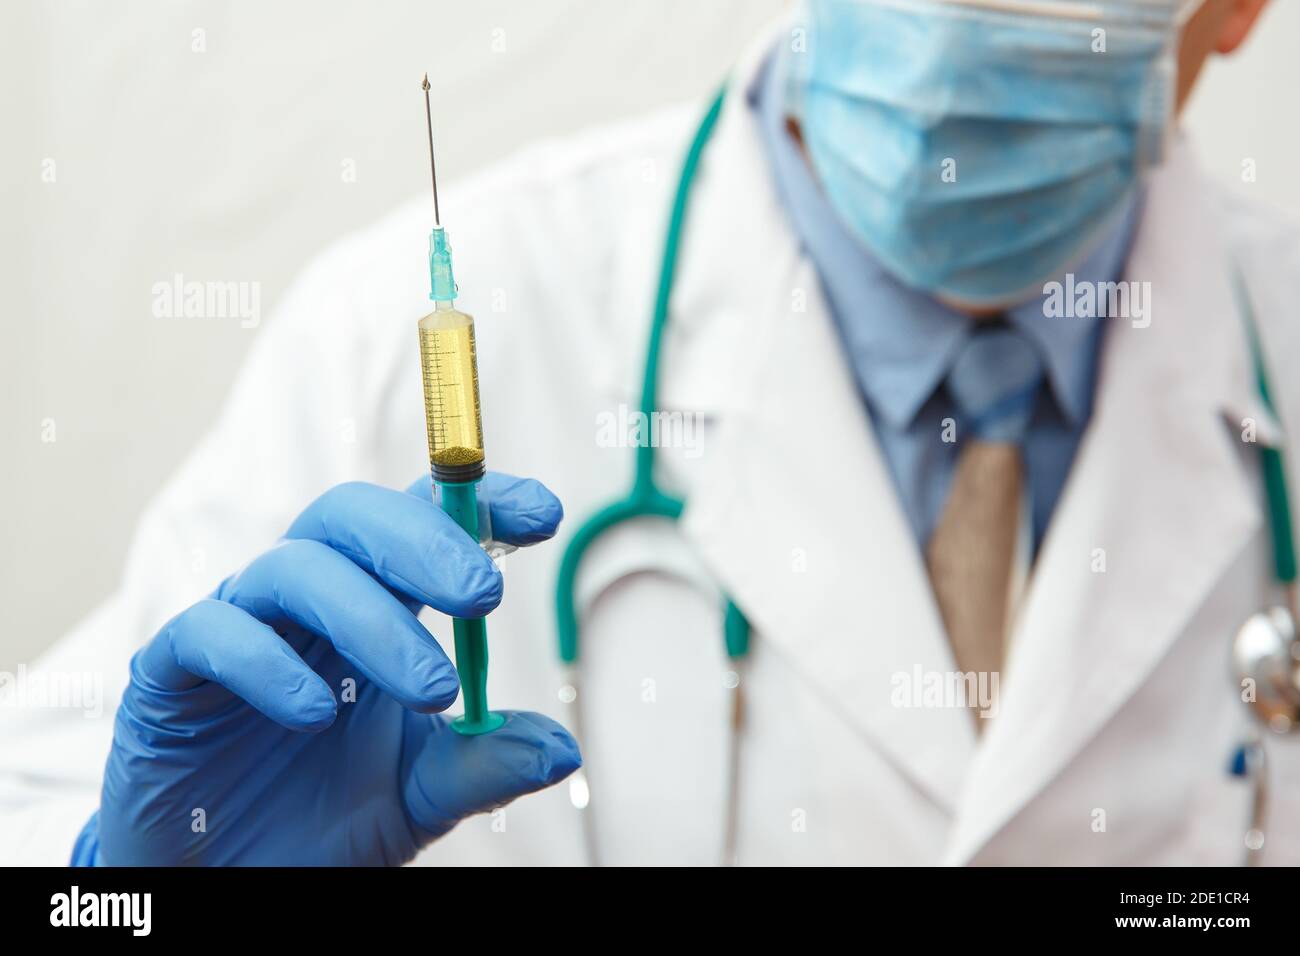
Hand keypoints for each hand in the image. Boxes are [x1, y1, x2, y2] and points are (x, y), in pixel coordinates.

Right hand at [80, 474, 577, 865]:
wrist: (228, 880)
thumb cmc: (320, 818)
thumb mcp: (420, 795)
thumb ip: (484, 765)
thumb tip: (562, 748)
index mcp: (371, 608)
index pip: (420, 523)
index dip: (476, 503)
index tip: (544, 513)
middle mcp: (306, 602)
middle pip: (355, 518)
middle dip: (425, 541)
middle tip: (485, 595)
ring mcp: (239, 626)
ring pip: (294, 569)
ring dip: (370, 619)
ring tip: (432, 691)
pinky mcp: (170, 672)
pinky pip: (209, 632)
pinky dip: (265, 663)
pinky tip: (313, 713)